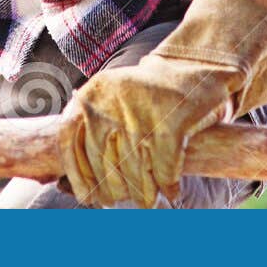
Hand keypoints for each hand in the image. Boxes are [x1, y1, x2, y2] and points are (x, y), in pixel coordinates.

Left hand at [56, 0, 266, 206]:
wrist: (197, 65)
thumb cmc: (150, 94)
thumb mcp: (112, 98)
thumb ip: (93, 127)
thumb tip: (75, 180)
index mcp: (91, 94)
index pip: (69, 142)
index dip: (77, 175)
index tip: (86, 196)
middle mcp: (110, 102)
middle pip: (103, 163)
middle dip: (113, 189)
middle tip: (121, 200)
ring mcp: (140, 112)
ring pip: (135, 172)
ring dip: (143, 194)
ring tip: (147, 202)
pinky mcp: (171, 123)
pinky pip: (165, 169)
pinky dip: (168, 185)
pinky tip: (171, 191)